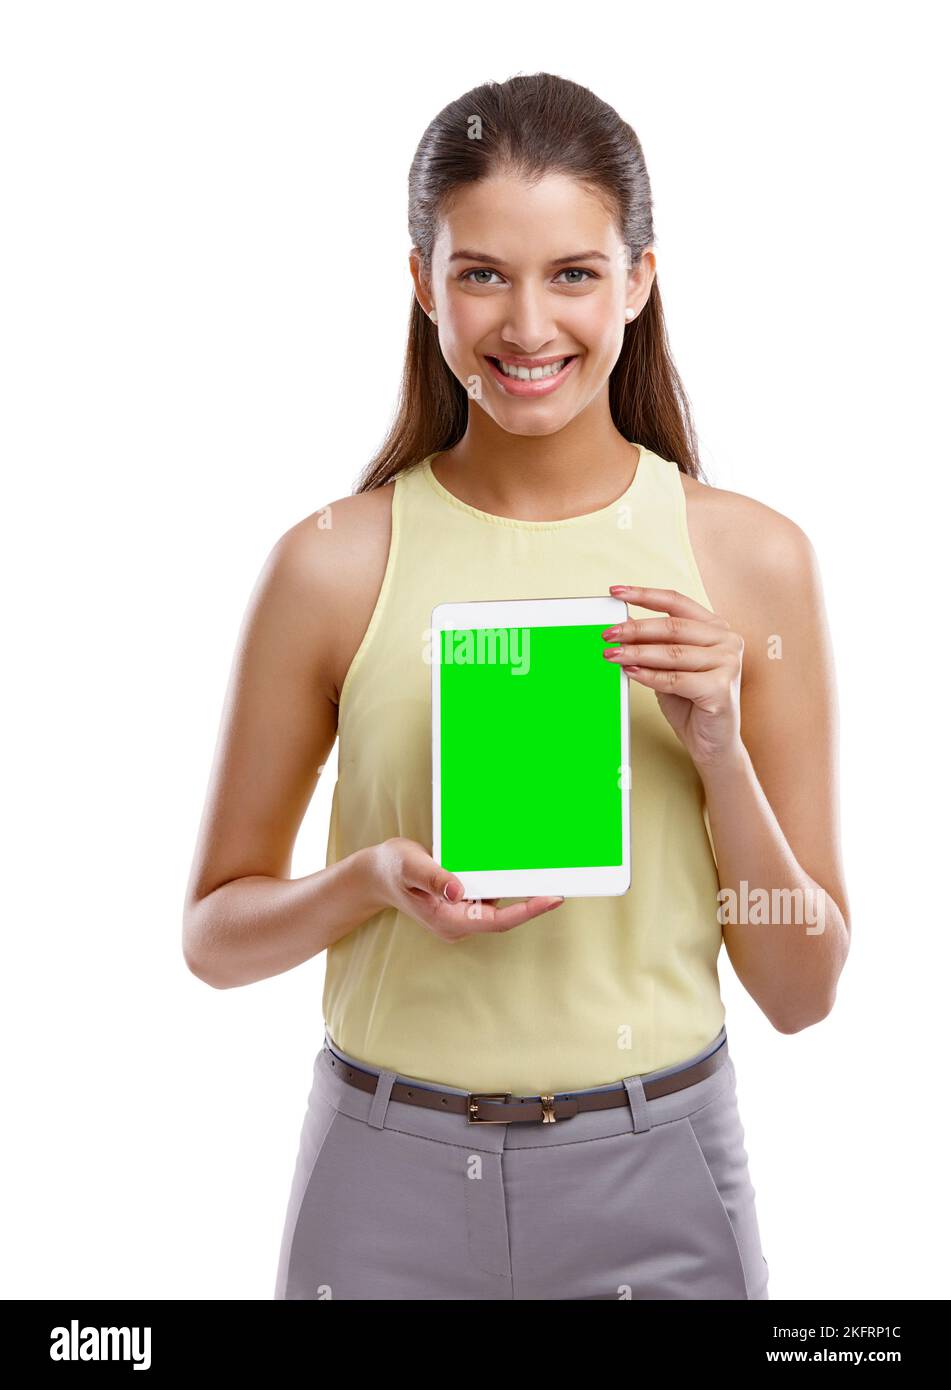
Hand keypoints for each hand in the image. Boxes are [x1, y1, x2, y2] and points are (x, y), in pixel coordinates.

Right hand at [369, 837, 564, 942]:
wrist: (376, 874)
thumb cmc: (391, 870)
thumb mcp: (411, 867)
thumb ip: (434, 878)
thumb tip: (458, 889)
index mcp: (449, 920)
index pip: (498, 921)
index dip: (526, 911)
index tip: (552, 898)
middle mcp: (460, 921)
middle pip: (504, 912)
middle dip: (529, 895)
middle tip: (561, 875)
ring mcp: (462, 912)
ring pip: (498, 901)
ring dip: (516, 884)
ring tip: (541, 862)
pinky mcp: (463, 901)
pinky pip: (489, 891)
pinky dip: (501, 877)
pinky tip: (512, 861)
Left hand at [603, 584, 744, 771]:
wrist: (712, 742)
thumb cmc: (691, 702)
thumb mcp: (669, 666)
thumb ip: (653, 645)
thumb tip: (622, 626)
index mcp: (715, 628)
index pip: (676, 602)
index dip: (644, 594)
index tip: (616, 592)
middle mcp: (726, 640)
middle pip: (672, 627)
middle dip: (634, 629)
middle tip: (608, 633)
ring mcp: (728, 663)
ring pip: (671, 653)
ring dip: (636, 653)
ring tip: (612, 654)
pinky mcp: (720, 688)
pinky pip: (675, 678)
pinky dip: (648, 676)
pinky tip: (630, 672)